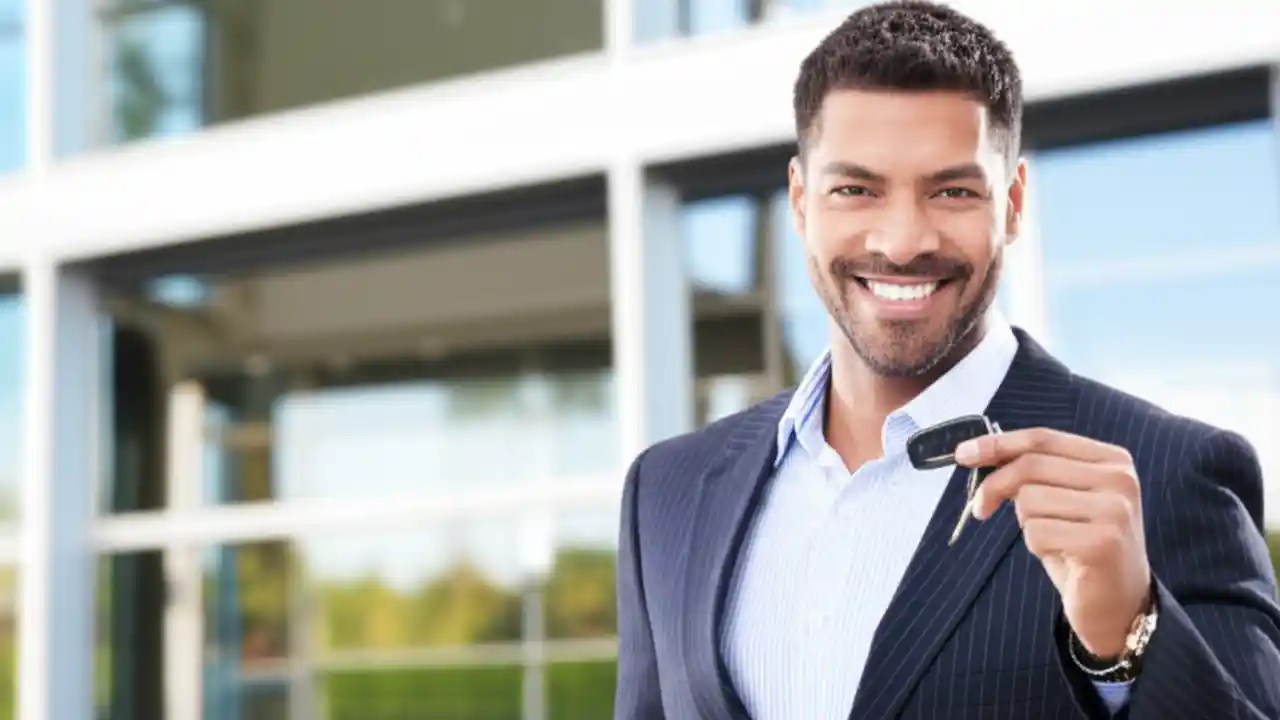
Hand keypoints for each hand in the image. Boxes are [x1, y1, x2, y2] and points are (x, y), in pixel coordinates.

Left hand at [956, 428, 1151, 657]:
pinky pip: (1037, 533)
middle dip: (994, 486)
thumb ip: (1033, 471)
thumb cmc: (1082, 547)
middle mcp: (1119, 480)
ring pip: (1029, 500)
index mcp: (1111, 460)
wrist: (1120, 604)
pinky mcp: (1102, 543)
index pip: (1042, 438)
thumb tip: (979, 453)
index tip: (964, 454)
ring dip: (1027, 525)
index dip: (997, 444)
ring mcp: (1114, 510)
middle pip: (1030, 465)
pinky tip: (1063, 558)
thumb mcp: (1062, 498)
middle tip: (981, 508)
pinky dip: (1037, 547)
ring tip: (1054, 540)